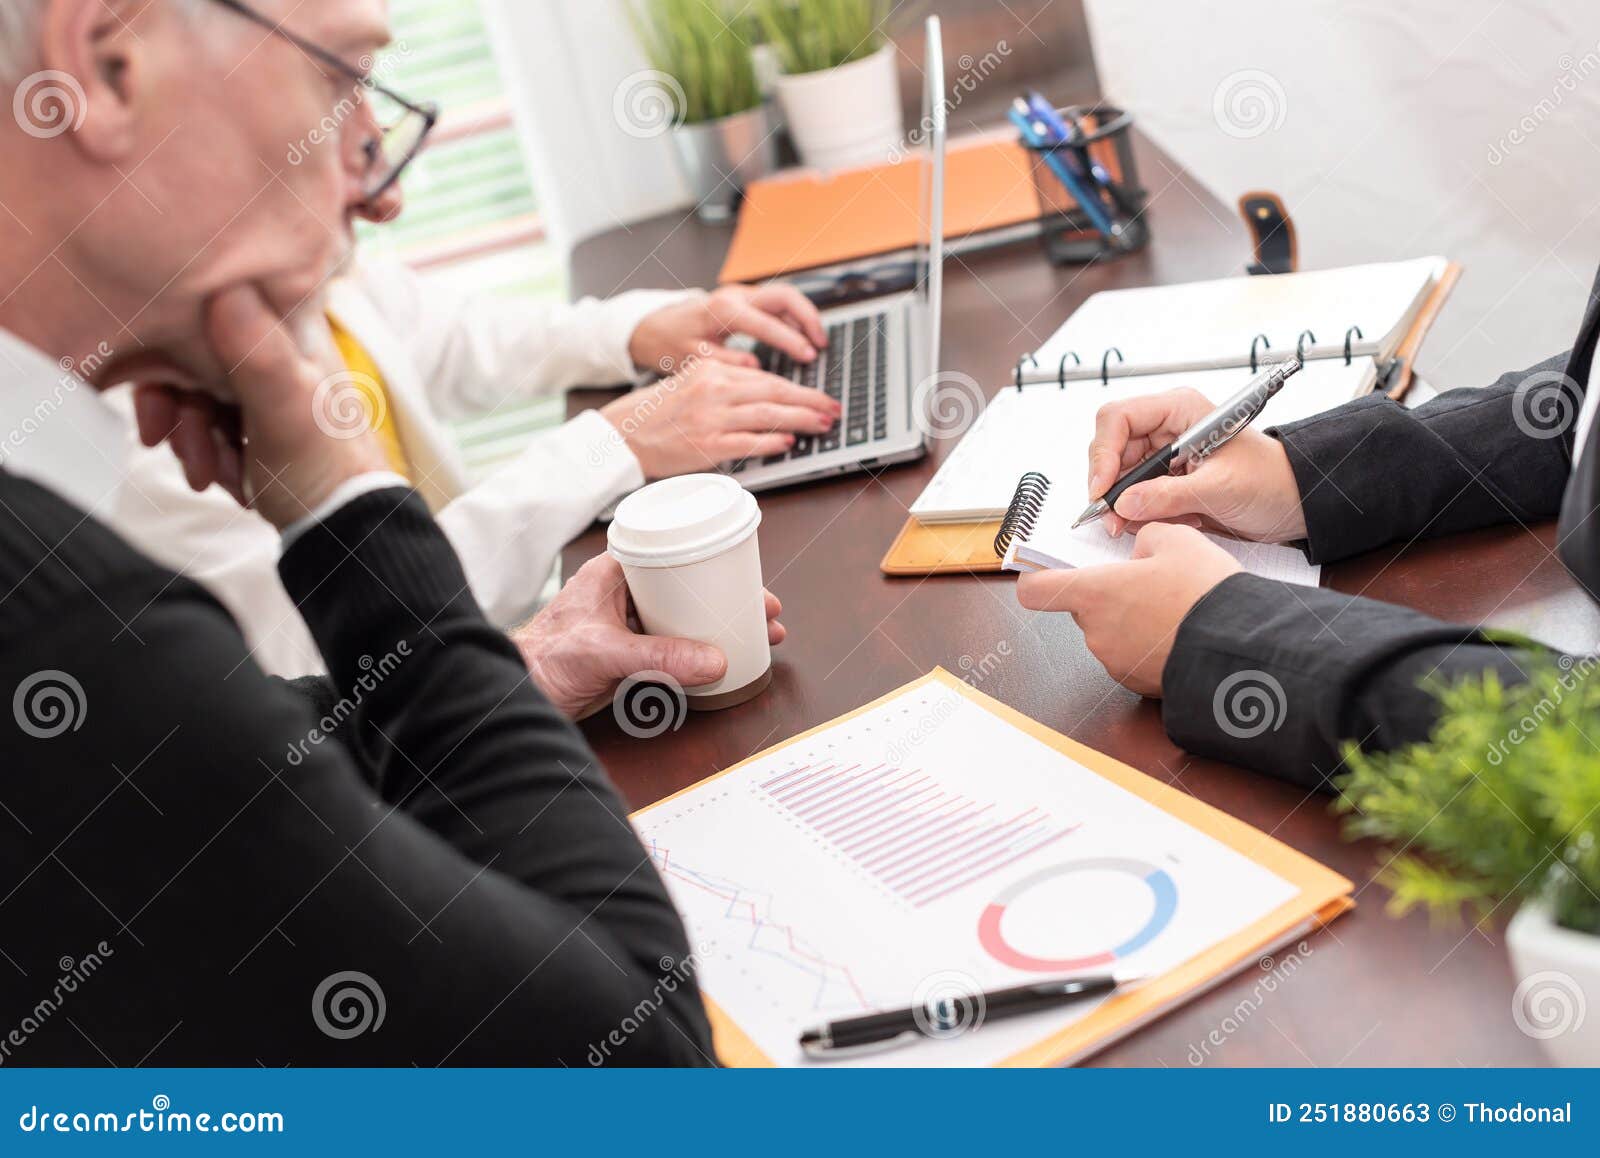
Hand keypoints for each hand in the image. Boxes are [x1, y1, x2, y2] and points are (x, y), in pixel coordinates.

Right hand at [130, 285, 388, 529]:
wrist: (345, 527)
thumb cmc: (323, 470)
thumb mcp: (287, 412)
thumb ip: (258, 355)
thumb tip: (224, 289)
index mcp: (291, 326)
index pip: (205, 309)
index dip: (166, 356)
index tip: (159, 404)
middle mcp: (278, 345)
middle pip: (190, 357)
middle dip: (179, 412)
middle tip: (179, 451)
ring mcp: (268, 382)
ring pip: (196, 394)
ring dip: (193, 441)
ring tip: (213, 477)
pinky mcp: (260, 416)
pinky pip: (210, 422)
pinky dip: (209, 454)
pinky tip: (231, 482)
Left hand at [515, 554, 786, 719]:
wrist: (519, 693)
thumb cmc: (540, 659)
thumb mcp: (606, 652)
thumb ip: (659, 657)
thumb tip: (712, 660)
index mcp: (616, 574)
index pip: (674, 555)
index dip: (714, 566)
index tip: (747, 580)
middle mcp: (626, 595)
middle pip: (688, 589)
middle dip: (728, 600)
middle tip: (763, 611)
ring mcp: (630, 624)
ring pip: (685, 619)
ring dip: (720, 628)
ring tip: (756, 636)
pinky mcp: (631, 654)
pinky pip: (676, 648)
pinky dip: (702, 653)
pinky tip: (724, 659)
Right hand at [600, 358, 839, 478]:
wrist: (623, 434)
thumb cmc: (657, 412)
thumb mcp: (691, 383)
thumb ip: (726, 384)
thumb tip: (767, 395)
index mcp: (712, 371)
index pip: (766, 378)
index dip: (799, 389)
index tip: (820, 396)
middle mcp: (714, 390)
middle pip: (774, 393)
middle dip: (810, 402)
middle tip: (833, 409)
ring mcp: (711, 418)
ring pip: (767, 415)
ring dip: (800, 420)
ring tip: (821, 426)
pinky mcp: (706, 444)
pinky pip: (748, 442)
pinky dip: (771, 441)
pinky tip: (788, 442)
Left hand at [628, 284, 827, 373]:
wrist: (654, 325)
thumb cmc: (670, 342)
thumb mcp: (691, 357)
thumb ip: (724, 361)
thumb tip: (755, 366)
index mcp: (722, 310)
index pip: (765, 321)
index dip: (790, 339)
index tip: (808, 356)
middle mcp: (735, 297)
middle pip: (784, 295)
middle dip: (808, 317)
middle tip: (822, 344)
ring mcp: (742, 296)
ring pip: (785, 297)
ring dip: (805, 317)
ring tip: (819, 342)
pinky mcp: (746, 301)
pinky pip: (778, 304)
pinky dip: (794, 318)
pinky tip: (803, 338)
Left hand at [1015, 523, 1240, 695]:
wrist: (1238, 648)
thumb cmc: (1204, 593)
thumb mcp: (1177, 539)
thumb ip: (1145, 537)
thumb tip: (1140, 550)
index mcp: (1094, 593)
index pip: (1035, 591)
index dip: (1036, 579)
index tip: (1043, 573)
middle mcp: (1095, 631)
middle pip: (1083, 608)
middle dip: (1109, 594)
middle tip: (1148, 584)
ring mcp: (1114, 661)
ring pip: (1110, 631)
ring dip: (1131, 620)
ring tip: (1171, 610)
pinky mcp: (1135, 682)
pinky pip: (1131, 655)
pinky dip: (1147, 644)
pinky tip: (1177, 633)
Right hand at [1087, 387, 1306, 541]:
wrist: (1293, 503)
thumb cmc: (1270, 480)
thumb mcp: (1221, 488)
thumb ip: (1169, 496)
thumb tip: (1123, 504)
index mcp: (1179, 410)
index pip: (1118, 419)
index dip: (1103, 453)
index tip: (1102, 490)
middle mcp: (1166, 428)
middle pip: (1111, 450)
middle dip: (1111, 487)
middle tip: (1114, 521)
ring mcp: (1164, 456)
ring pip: (1120, 478)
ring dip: (1127, 506)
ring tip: (1152, 523)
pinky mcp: (1166, 481)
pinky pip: (1136, 497)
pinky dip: (1143, 515)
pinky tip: (1171, 522)